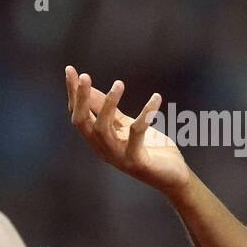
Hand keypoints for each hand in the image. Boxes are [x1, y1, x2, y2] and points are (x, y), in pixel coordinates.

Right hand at [66, 66, 189, 195]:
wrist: (175, 177)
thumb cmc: (151, 149)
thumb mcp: (127, 126)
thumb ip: (109, 110)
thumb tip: (88, 88)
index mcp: (98, 140)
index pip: (78, 114)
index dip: (73, 94)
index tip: (70, 69)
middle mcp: (103, 149)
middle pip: (82, 123)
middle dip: (80, 99)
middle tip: (84, 75)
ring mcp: (118, 157)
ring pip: (103, 129)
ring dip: (109, 105)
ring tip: (119, 83)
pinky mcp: (137, 161)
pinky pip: (138, 133)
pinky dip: (146, 113)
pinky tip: (156, 97)